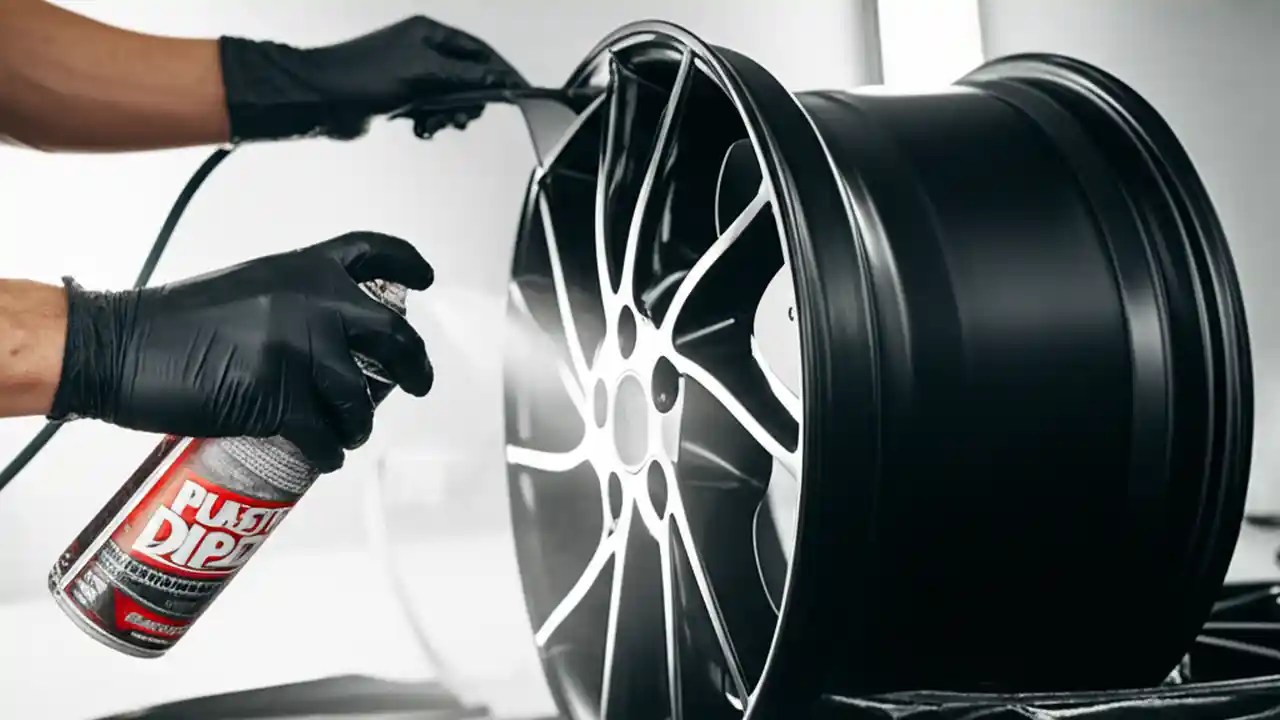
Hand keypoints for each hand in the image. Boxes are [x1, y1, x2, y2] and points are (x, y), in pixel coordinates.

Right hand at [50, 232, 434, 471]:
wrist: (119, 347)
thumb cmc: (172, 323)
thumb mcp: (247, 287)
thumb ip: (294, 301)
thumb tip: (331, 336)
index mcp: (302, 269)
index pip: (372, 252)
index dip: (408, 262)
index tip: (426, 278)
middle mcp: (311, 302)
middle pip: (392, 333)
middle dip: (414, 365)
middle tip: (418, 382)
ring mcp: (298, 349)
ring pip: (358, 397)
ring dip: (360, 423)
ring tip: (350, 433)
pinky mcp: (278, 397)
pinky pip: (323, 435)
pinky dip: (329, 453)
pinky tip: (325, 457)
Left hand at [219, 16, 526, 141]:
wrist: (322, 98)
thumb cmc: (364, 75)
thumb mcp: (423, 72)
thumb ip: (464, 75)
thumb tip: (496, 78)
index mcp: (429, 33)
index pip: (478, 49)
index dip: (500, 70)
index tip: (519, 90)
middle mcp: (422, 50)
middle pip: (467, 76)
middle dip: (469, 99)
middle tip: (462, 116)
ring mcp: (412, 74)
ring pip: (450, 98)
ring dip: (448, 115)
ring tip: (437, 125)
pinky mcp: (401, 98)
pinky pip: (430, 112)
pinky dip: (430, 123)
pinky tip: (420, 129)